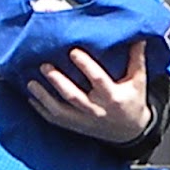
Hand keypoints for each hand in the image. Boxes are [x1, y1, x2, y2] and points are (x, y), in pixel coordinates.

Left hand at [26, 41, 151, 142]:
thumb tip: (139, 36)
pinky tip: (31, 98)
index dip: (85, 66)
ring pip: (60, 111)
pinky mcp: (76, 126)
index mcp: (112, 96)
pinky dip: (41, 110)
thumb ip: (136, 59)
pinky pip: (55, 120)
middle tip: (44, 66)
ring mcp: (84, 120)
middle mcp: (96, 109)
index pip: (98, 79)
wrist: (129, 132)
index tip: (72, 51)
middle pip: (74, 96)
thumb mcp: (138, 81)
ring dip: (44, 97)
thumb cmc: (133, 102)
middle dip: (58, 81)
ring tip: (31, 83)